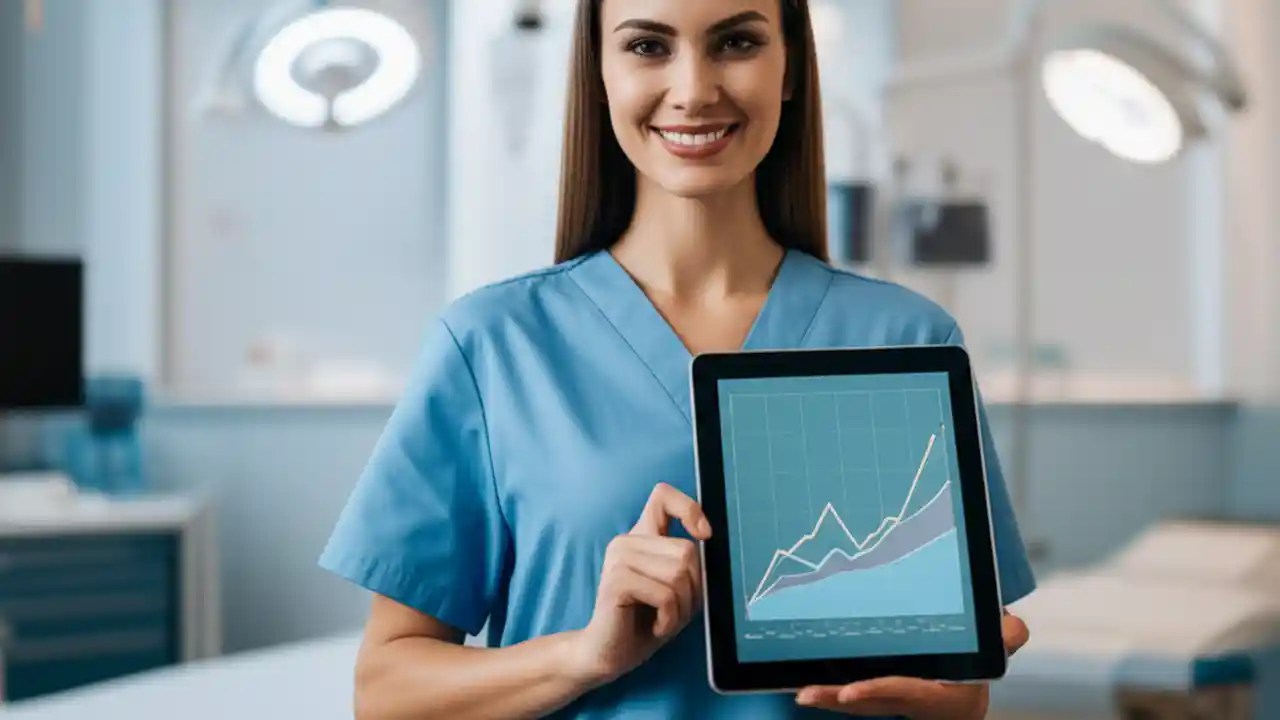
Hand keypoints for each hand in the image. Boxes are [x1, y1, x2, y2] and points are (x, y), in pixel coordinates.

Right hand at [568, 483, 711, 686]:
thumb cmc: (649, 620)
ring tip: (664, 619)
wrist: (612, 653)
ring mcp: (619, 558)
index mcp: (642, 536)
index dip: (689, 509)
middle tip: (674, 609)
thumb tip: (705, 542)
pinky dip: (669, 618)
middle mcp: (627, 541)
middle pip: (687, 550)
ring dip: (681, 607)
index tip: (704, 535)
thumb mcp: (678, 588)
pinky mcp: (617, 581)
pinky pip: (665, 595)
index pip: (663, 496)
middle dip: (693, 588)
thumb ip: (689, 564)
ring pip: (678, 574)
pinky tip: (655, 627)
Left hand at [795, 612, 1029, 718]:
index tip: (850, 692)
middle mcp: (925, 707)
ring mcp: (904, 705)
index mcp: (953, 698)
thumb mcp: (1000, 641)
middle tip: (806, 693)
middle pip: (877, 705)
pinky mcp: (889, 699)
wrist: (979, 668)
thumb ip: (1007, 635)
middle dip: (840, 701)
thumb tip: (1008, 632)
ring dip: (830, 700)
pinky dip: (835, 695)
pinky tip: (809, 687)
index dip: (880, 692)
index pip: (912, 694)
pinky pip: (860, 700)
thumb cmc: (986, 649)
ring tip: (801, 693)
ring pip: (864, 706)